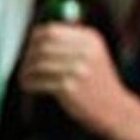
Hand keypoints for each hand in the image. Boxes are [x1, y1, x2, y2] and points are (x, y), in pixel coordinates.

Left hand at [18, 20, 131, 137]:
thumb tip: (39, 33)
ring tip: (24, 77)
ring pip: (39, 63)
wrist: (115, 108)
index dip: (35, 39)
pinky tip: (28, 85)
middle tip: (25, 65)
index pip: (51, 31)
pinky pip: (40, 81)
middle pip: (43, 46)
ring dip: (27, 70)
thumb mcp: (93, 54)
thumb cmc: (98, 82)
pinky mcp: (69, 87)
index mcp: (90, 39)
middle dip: (29, 55)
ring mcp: (77, 69)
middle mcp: (84, 51)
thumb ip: (71, 41)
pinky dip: (30, 82)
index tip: (30, 49)